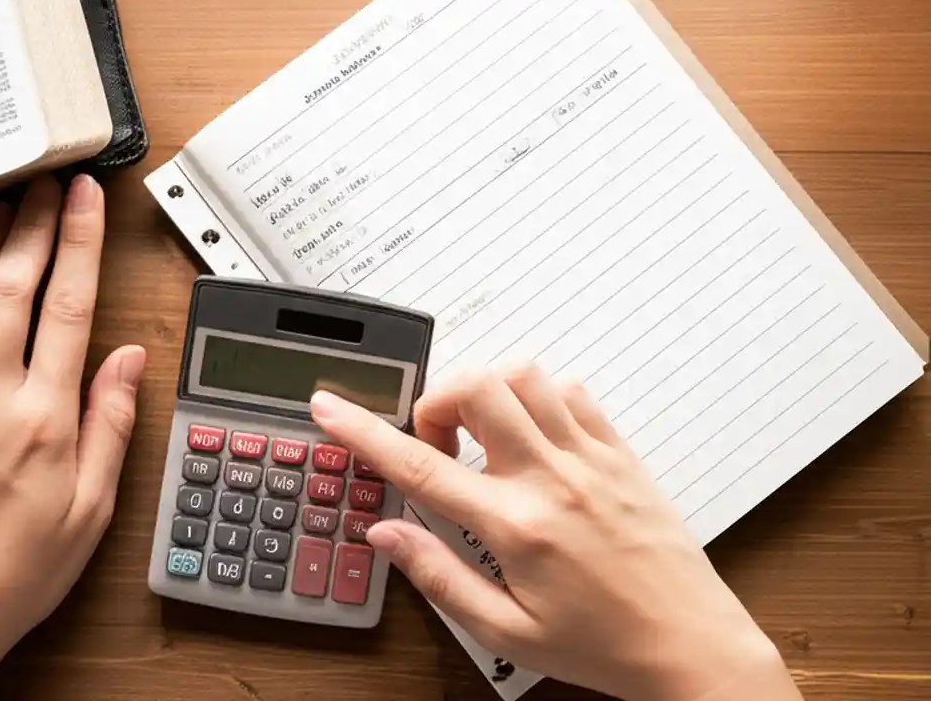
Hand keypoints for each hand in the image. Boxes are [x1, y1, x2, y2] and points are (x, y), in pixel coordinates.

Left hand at [0, 175, 144, 700]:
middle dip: (30, 223)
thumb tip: (127, 358)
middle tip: (43, 181)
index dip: (80, 242)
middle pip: (10, 288)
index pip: (69, 308)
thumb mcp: (93, 509)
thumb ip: (111, 426)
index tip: (87, 197)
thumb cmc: (20, 571)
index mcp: (46, 420)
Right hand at [310, 364, 799, 700]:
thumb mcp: (505, 632)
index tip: (331, 407)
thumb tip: (387, 534)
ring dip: (489, 392)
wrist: (690, 646)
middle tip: (438, 443)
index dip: (363, 431)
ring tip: (484, 436)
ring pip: (526, 376)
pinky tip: (534, 437)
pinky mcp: (622, 453)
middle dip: (437, 401)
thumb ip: (438, 576)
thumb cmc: (604, 645)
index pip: (419, 464)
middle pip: (477, 388)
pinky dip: (541, 397)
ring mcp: (592, 459)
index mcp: (516, 527)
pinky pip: (575, 392)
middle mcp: (553, 480)